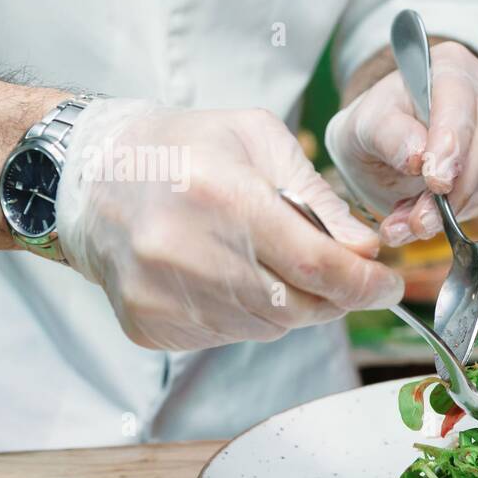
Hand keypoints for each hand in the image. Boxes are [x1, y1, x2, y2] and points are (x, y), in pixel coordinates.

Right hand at [57, 100, 403, 349]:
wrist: (88, 177)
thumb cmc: (182, 149)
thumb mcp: (258, 142)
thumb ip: (320, 198)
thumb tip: (367, 251)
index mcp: (222, 197)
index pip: (316, 264)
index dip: (364, 283)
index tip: (389, 284)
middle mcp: (186, 252)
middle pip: (298, 305)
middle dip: (335, 295)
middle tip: (341, 274)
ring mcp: (163, 296)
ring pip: (269, 327)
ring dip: (291, 304)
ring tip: (269, 262)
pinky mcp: (150, 324)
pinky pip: (228, 336)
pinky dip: (248, 314)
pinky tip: (229, 276)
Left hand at [325, 41, 477, 245]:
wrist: (393, 143)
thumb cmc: (378, 127)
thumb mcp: (364, 126)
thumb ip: (386, 134)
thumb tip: (416, 154)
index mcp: (450, 66)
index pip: (459, 102)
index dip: (450, 144)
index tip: (435, 182)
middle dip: (453, 189)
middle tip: (421, 222)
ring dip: (452, 209)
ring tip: (411, 223)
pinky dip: (463, 213)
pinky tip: (433, 215)